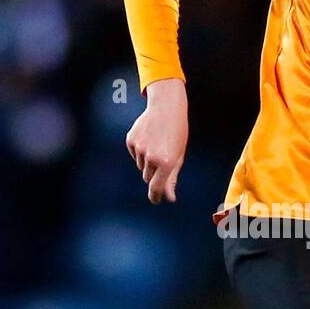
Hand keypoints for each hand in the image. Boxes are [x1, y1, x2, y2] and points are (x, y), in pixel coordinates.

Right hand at [125, 77, 187, 203]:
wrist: (167, 108)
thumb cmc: (177, 134)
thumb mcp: (178, 156)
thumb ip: (172, 179)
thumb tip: (169, 198)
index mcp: (166, 163)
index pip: (156, 188)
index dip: (155, 196)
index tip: (156, 200)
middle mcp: (151, 157)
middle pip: (147, 177)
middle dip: (154, 173)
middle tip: (163, 158)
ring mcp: (139, 148)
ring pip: (141, 165)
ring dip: (148, 160)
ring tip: (157, 144)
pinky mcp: (131, 140)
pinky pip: (134, 154)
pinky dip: (140, 150)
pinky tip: (149, 138)